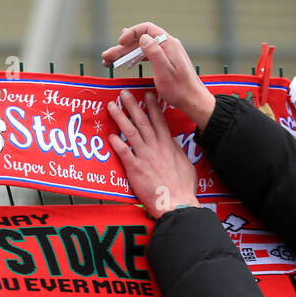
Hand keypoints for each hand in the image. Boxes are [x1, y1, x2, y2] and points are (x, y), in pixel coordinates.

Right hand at [101, 23, 215, 129]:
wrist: (193, 100)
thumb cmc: (180, 90)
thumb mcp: (164, 72)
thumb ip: (154, 53)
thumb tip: (144, 38)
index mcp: (168, 44)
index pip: (147, 29)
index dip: (131, 33)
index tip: (119, 43)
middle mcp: (168, 45)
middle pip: (141, 40)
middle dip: (122, 48)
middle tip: (106, 57)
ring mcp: (167, 53)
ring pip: (142, 49)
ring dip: (125, 55)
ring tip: (110, 62)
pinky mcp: (166, 61)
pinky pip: (147, 55)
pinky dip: (134, 59)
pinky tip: (125, 63)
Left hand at [107, 89, 198, 218]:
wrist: (176, 202)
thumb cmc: (183, 188)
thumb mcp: (185, 164)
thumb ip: (176, 151)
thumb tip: (172, 143)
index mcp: (168, 145)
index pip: (159, 120)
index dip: (152, 106)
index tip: (146, 94)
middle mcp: (156, 147)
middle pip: (142, 121)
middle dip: (132, 106)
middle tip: (123, 94)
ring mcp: (145, 157)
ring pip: (130, 132)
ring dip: (120, 118)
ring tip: (112, 107)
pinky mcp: (135, 169)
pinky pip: (124, 153)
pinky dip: (116, 143)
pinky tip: (110, 136)